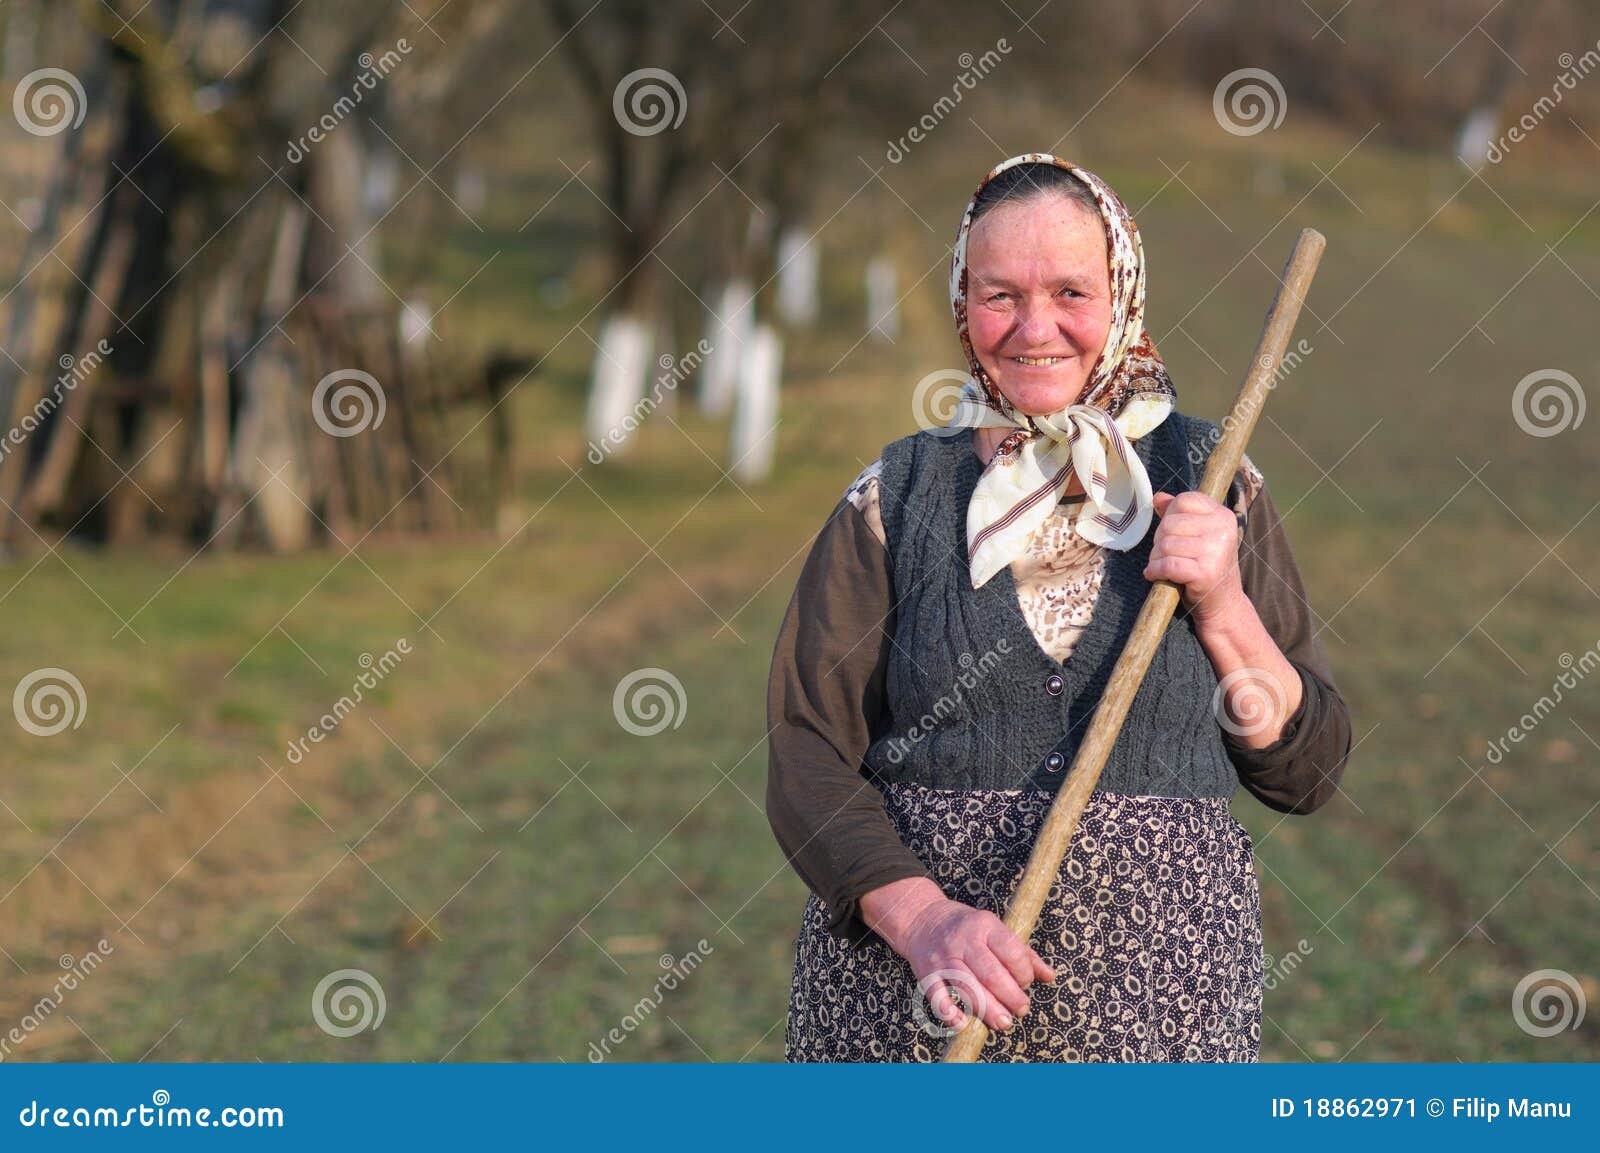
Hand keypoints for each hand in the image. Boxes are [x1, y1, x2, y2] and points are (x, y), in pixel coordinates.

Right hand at [859, 877, 1054, 1033]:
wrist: (921, 919)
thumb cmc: (967, 928)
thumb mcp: (995, 929)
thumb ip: (1023, 953)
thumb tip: (1050, 976)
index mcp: (985, 926)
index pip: (1012, 952)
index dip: (1024, 973)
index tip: (1026, 983)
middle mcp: (964, 941)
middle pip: (991, 974)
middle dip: (1011, 997)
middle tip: (1021, 1010)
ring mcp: (944, 958)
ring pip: (968, 987)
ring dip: (988, 1009)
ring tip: (1003, 1022)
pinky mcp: (927, 973)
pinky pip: (937, 996)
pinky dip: (949, 1012)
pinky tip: (962, 1023)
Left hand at [1144, 490, 1246, 625]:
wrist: (1224, 605)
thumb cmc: (1206, 567)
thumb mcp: (1197, 536)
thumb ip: (1178, 514)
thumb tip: (1158, 498)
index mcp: (1222, 515)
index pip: (1183, 500)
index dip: (1169, 517)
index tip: (1174, 534)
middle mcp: (1222, 530)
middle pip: (1169, 523)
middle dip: (1159, 541)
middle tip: (1166, 555)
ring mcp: (1215, 551)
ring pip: (1164, 545)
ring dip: (1155, 558)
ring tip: (1163, 567)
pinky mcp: (1205, 573)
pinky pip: (1166, 565)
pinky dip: (1154, 571)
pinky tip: (1156, 575)